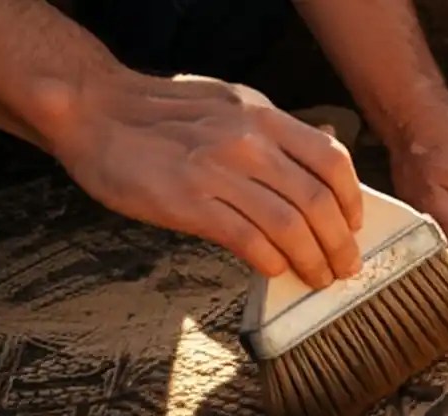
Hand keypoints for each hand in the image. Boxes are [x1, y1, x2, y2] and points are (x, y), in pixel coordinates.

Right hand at [49, 72, 363, 287]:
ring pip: (289, 226)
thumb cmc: (161, 114)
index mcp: (262, 116)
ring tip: (317, 278)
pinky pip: (247, 240)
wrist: (93, 112)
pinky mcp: (189, 202)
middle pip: (317, 201)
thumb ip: (274, 132)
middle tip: (344, 267)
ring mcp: (218, 172)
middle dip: (339, 243)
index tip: (354, 226)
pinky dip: (271, 262)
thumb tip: (321, 154)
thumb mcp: (230, 105)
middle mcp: (247, 141)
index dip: (352, 200)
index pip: (332, 160)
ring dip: (312, 261)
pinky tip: (275, 272)